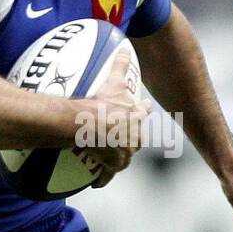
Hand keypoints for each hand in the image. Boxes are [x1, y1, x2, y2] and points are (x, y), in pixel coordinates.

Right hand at [76, 51, 150, 187]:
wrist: (90, 126)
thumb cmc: (102, 104)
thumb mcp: (112, 81)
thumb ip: (119, 65)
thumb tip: (124, 48)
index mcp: (135, 116)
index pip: (142, 111)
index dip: (141, 110)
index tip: (140, 109)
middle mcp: (134, 136)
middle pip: (137, 138)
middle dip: (132, 138)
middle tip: (123, 138)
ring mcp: (123, 152)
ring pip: (125, 157)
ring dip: (119, 159)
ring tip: (111, 161)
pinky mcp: (111, 164)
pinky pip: (108, 174)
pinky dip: (103, 179)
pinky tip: (97, 183)